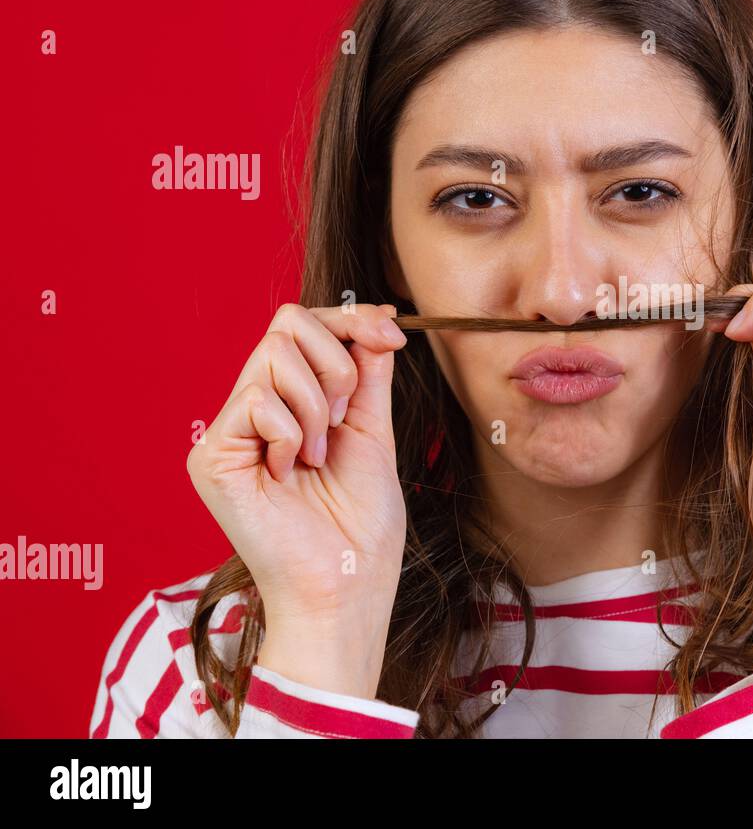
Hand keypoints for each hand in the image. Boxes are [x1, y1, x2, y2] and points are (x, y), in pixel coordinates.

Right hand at [186, 302, 408, 698]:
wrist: (347, 582)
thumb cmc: (361, 523)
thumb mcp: (373, 431)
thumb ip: (368, 373)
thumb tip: (375, 317)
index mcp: (290, 403)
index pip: (303, 326)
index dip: (349, 318)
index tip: (392, 332)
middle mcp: (253, 410)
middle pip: (286, 323)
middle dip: (337, 362)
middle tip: (348, 417)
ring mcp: (229, 431)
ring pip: (273, 353)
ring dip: (319, 404)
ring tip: (319, 454)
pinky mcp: (211, 456)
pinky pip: (257, 399)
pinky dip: (292, 432)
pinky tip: (292, 472)